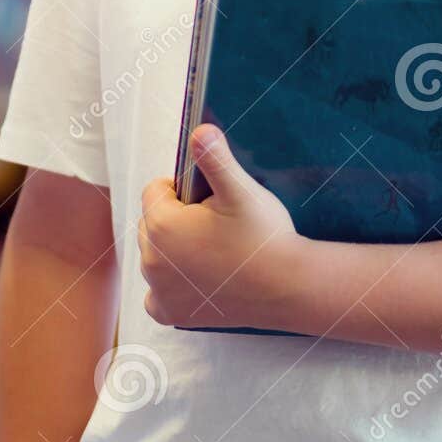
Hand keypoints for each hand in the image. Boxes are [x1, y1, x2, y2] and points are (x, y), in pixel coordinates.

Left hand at [138, 124, 308, 329]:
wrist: (290, 288)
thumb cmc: (265, 238)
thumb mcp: (241, 190)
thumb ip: (215, 158)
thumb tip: (199, 128)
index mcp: (161, 225)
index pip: (155, 191)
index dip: (181, 191)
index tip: (209, 201)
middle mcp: (151, 260)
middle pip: (152, 223)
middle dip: (175, 219)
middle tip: (213, 225)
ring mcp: (159, 290)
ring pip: (155, 255)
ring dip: (172, 250)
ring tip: (210, 250)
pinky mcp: (171, 313)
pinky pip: (155, 294)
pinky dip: (170, 286)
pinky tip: (196, 278)